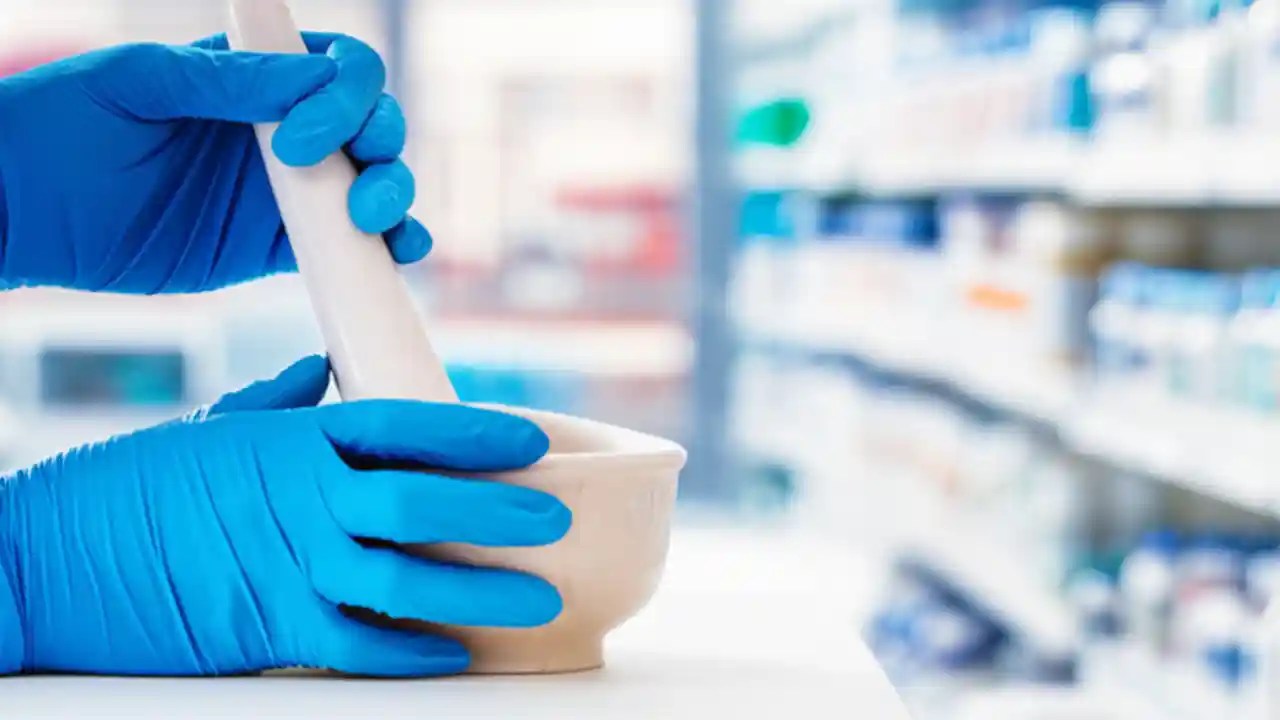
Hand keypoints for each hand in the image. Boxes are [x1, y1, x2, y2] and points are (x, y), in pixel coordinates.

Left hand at [0, 34, 428, 292]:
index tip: (299, 136)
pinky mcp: (278, 250)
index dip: (344, 95)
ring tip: (371, 220)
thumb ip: (225, 81)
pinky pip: (350, 249)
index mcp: (252, 76)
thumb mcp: (138, 83)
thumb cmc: (60, 125)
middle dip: (380, 145)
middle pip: (371, 124)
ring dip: (393, 196)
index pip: (338, 68)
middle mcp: (281, 129)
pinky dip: (387, 251)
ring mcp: (285, 193)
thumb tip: (314, 77)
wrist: (17, 213)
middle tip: (348, 181)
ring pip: (373, 184)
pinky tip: (399, 254)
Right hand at [0, 357, 571, 676]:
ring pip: (409, 579)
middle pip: (426, 500)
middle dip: (502, 510)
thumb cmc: (125, 489)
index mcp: (294, 439)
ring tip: (539, 598)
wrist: (44, 561)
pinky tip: (456, 657)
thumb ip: (274, 403)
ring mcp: (288, 565)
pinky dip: (412, 654)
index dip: (477, 432)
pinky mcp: (267, 630)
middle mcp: (304, 497)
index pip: (406, 424)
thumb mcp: (205, 428)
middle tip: (558, 519)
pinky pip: (360, 646)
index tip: (532, 440)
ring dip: (481, 591)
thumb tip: (318, 368)